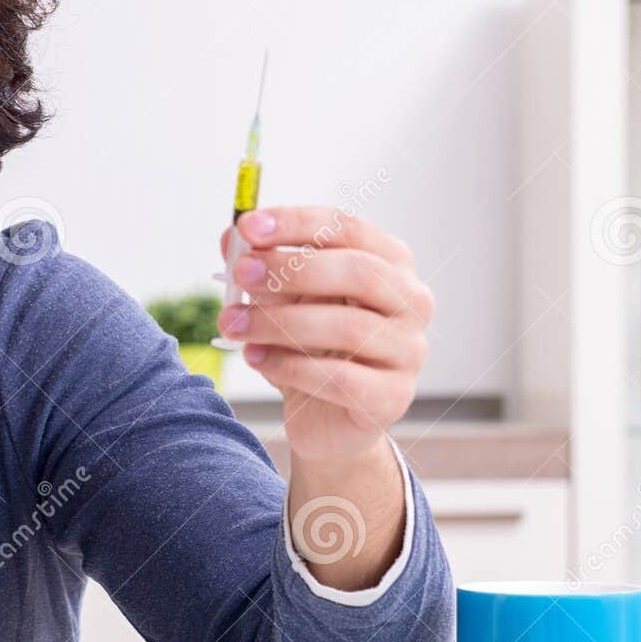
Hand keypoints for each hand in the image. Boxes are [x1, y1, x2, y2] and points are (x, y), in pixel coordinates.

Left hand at [217, 205, 434, 464]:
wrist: (325, 418)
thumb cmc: (308, 347)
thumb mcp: (281, 300)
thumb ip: (261, 268)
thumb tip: (230, 238)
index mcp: (389, 263)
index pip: (349, 229)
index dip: (297, 224)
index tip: (248, 227)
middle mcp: (410, 301)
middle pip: (359, 272)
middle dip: (291, 269)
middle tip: (240, 274)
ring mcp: (408, 350)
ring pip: (349, 328)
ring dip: (279, 322)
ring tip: (232, 325)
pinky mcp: (392, 397)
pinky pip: (340, 378)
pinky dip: (289, 365)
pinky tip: (255, 357)